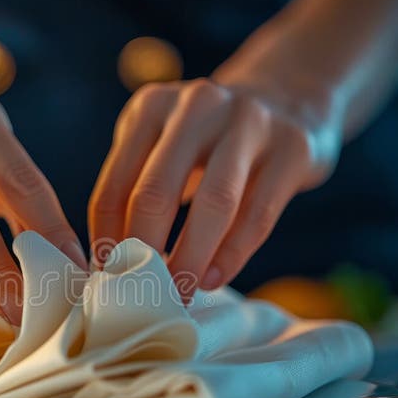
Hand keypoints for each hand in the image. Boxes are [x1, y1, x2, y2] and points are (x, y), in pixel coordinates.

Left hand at [89, 77, 342, 299]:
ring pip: (214, 204)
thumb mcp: (161, 144)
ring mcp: (249, 123)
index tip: (105, 277)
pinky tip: (213, 279)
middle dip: (143, 253)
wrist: (285, 102)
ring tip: (178, 294)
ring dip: (191, 259)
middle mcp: (198, 107)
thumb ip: (134, 188)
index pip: (117, 185)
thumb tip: (109, 260)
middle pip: (157, 193)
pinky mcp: (292, 149)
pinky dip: (232, 254)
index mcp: (152, 107)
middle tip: (138, 295)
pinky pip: (258, 214)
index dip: (108, 238)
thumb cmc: (206, 139)